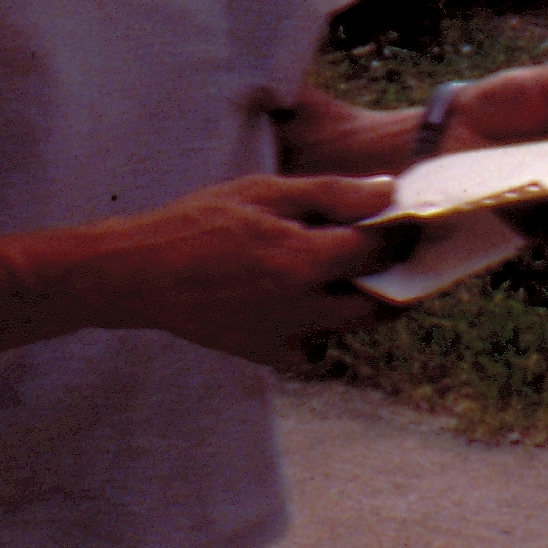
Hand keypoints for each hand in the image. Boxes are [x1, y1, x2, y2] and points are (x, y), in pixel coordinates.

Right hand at [98, 174, 403, 370]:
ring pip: (353, 325)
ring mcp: (289, 337)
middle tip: (393, 252)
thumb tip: (387, 192)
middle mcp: (304, 307)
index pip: (381, 251)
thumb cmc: (195, 223)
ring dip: (362, 299)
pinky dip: (322, 326)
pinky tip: (301, 299)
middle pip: (382, 301)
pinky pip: (318, 345)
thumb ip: (328, 194)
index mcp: (303, 260)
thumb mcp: (260, 192)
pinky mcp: (272, 354)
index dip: (401, 233)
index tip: (408, 220)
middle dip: (397, 276)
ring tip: (346, 269)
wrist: (138, 275)